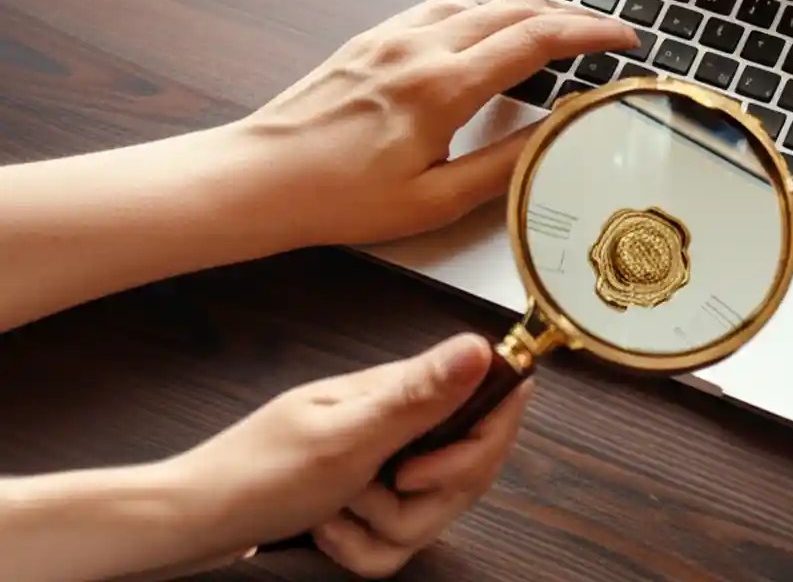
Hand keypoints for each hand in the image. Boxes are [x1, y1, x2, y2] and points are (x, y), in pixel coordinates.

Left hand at [170, 334, 531, 578]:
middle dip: (428, 499)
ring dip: (385, 527)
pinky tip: (329, 528)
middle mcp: (402, 424)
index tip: (428, 471)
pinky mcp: (370, 502)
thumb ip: (420, 397)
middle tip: (376, 489)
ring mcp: (387, 465)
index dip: (485, 442)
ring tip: (341, 507)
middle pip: (471, 469)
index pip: (491, 400)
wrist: (197, 519)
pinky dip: (362, 548)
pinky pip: (399, 542)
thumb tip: (480, 347)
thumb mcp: (346, 436)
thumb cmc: (258, 472)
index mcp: (402, 393)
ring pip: (436, 514)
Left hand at [230, 0, 637, 247]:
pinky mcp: (372, 40)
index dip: (589, 33)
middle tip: (605, 30)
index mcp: (442, 88)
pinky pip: (441, 6)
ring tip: (560, 23)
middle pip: (514, 9)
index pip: (536, 41)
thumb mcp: (434, 201)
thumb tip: (553, 139)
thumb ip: (503, 166)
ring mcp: (392, 37)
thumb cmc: (339, 198)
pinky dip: (483, 7)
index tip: (623, 36)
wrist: (260, 178)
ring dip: (528, 5)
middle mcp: (419, 49)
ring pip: (478, 0)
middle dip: (570, 14)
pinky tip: (490, 22)